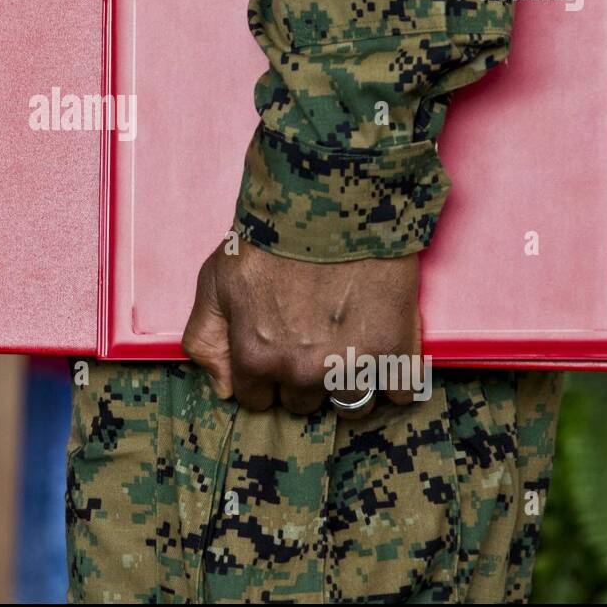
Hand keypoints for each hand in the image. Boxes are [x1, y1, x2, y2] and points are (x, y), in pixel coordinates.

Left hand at [181, 242, 420, 417]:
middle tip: (315, 338)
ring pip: (353, 404)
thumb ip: (206, 339)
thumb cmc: (270, 237)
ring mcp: (350, 365)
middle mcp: (301, 372)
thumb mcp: (215, 280)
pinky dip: (396, 375)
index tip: (278, 350)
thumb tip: (222, 388)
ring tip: (350, 342)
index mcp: (255, 358)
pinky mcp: (394, 350)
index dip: (265, 375)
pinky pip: (400, 391)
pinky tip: (385, 347)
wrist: (331, 201)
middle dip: (305, 377)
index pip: (257, 399)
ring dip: (350, 380)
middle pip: (304, 403)